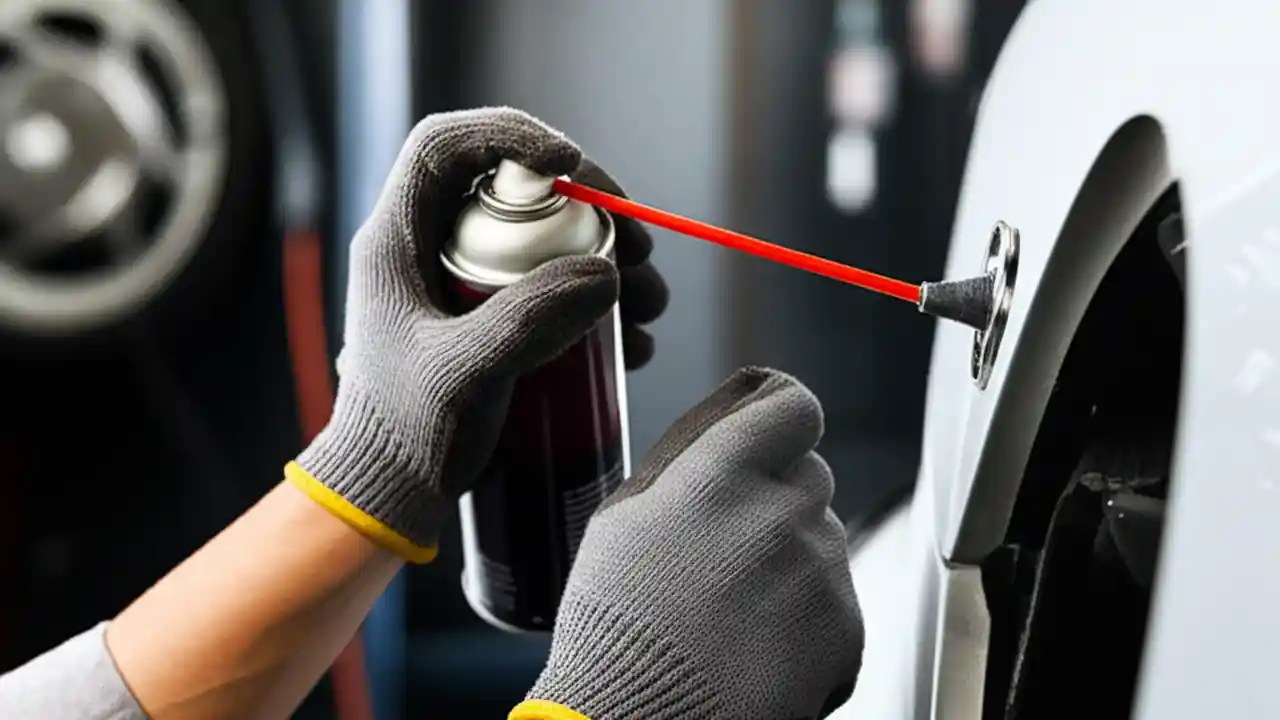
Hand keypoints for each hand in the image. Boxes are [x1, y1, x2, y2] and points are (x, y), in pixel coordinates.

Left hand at [289, 107, 655, 561]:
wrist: (389, 496)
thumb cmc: (406, 437)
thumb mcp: (466, 376)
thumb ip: (531, 321)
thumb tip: (607, 273)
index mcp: (397, 240)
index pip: (447, 145)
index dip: (512, 135)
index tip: (575, 165)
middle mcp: (427, 249)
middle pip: (513, 191)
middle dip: (588, 210)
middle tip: (639, 248)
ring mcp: (458, 286)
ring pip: (541, 241)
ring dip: (605, 259)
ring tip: (650, 306)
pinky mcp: (487, 322)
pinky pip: (549, 287)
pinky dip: (595, 304)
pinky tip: (631, 343)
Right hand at [515, 368, 863, 719]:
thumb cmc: (618, 628)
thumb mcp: (623, 520)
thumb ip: (685, 466)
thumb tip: (723, 434)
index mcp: (723, 475)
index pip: (794, 407)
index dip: (783, 418)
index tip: (773, 432)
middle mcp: (783, 512)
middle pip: (810, 474)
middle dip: (778, 497)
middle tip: (732, 545)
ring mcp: (822, 571)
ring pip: (822, 538)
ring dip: (792, 558)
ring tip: (735, 608)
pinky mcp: (846, 627)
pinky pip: (836, 599)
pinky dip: (808, 616)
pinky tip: (758, 644)